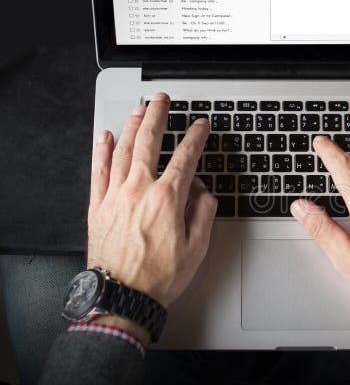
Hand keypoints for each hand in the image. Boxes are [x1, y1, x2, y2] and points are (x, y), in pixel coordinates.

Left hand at [87, 93, 216, 309]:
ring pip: (122, 150)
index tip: (200, 126)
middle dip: (157, 116)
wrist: (122, 296)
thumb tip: (203, 191)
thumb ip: (204, 212)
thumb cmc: (158, 276)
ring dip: (132, 125)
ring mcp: (115, 196)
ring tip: (139, 110)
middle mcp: (139, 191)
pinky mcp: (97, 206)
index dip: (196, 137)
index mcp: (167, 199)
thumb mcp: (198, 247)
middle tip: (162, 101)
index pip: (186, 157)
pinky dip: (101, 150)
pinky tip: (104, 137)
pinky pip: (98, 171)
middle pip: (148, 141)